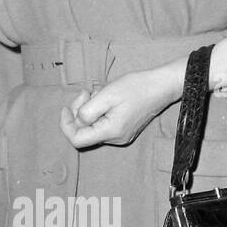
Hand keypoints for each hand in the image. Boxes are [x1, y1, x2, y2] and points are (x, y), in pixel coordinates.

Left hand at [59, 65, 179, 149]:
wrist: (161, 86)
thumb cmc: (135, 88)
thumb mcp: (106, 95)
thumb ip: (88, 111)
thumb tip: (78, 120)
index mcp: (110, 132)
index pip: (77, 140)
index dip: (66, 125)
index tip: (65, 108)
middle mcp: (115, 139)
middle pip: (84, 132)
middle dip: (78, 112)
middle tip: (85, 93)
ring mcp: (121, 135)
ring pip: (92, 127)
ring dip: (89, 109)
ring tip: (98, 93)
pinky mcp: (124, 129)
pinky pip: (102, 124)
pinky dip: (98, 111)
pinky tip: (105, 98)